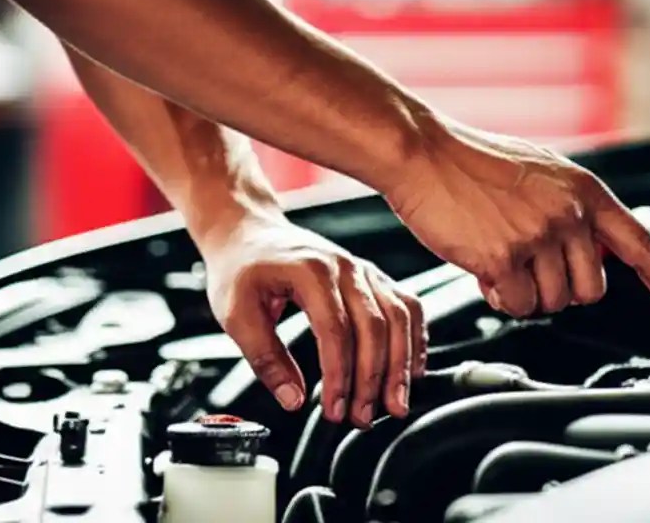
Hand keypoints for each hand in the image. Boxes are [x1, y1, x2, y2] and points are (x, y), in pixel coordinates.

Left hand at [199, 212, 426, 427]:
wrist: (248, 232)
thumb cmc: (240, 270)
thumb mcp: (235, 315)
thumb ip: (265, 358)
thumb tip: (293, 400)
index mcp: (310, 270)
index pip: (335, 330)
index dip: (339, 375)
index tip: (335, 410)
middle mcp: (344, 266)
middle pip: (374, 326)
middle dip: (373, 378)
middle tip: (364, 418)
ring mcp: (363, 269)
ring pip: (398, 316)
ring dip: (400, 364)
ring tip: (396, 403)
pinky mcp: (372, 277)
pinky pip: (406, 306)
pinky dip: (414, 339)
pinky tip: (411, 369)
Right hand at [385, 119, 649, 333]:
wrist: (423, 152)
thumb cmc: (473, 163)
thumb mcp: (543, 174)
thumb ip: (576, 211)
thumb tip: (599, 253)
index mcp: (587, 191)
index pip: (645, 249)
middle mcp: (571, 213)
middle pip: (591, 290)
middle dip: (558, 287)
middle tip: (525, 260)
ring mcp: (540, 235)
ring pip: (552, 303)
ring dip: (525, 291)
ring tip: (498, 252)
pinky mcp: (505, 256)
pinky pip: (518, 305)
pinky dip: (500, 296)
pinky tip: (483, 266)